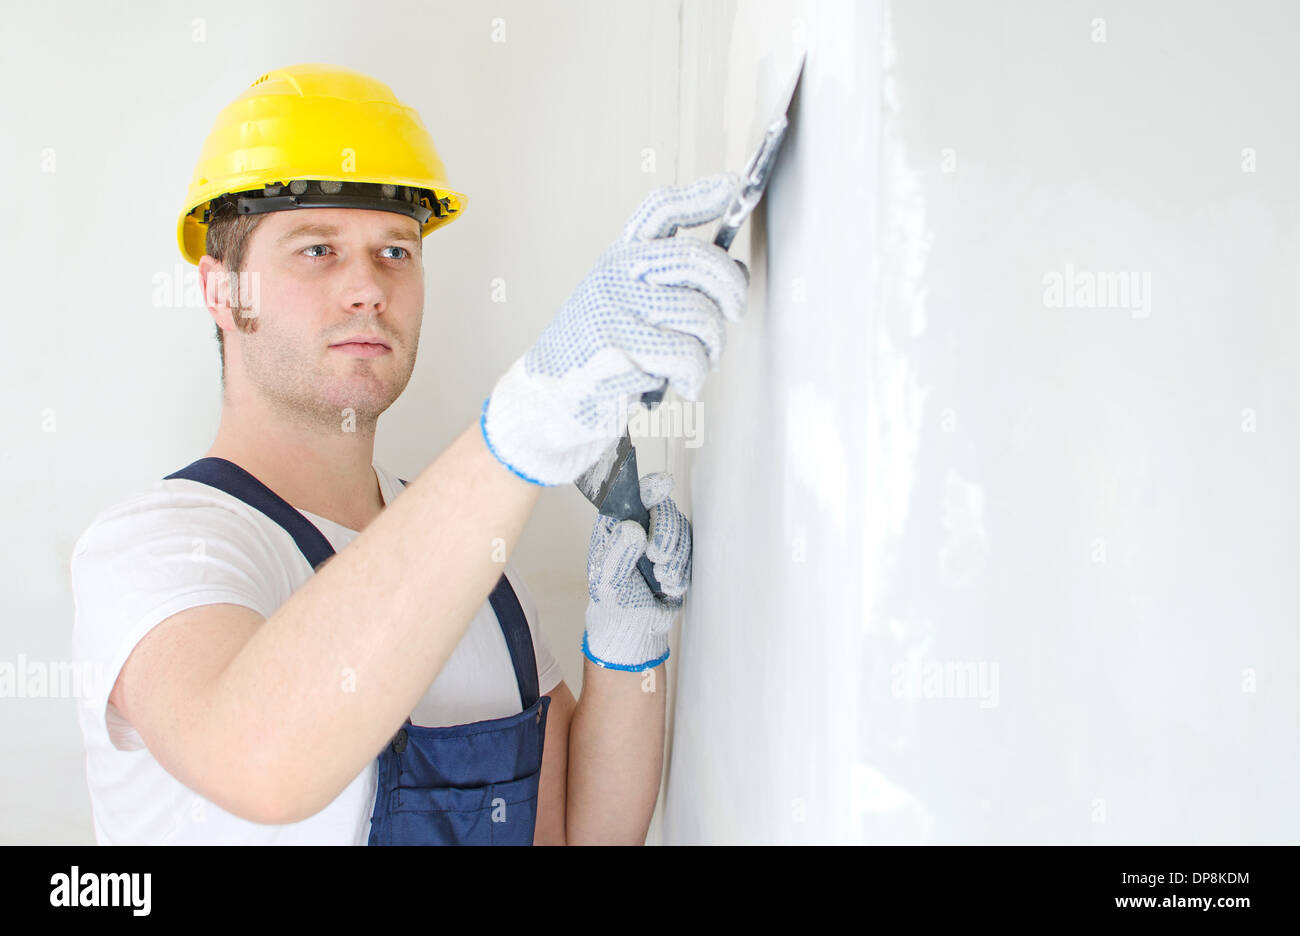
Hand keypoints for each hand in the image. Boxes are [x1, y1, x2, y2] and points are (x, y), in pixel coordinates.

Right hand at [480, 173, 749, 485]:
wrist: (547, 401)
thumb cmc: (596, 354)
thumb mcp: (627, 305)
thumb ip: (673, 286)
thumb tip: (735, 272)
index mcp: (618, 259)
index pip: (660, 210)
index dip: (700, 195)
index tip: (731, 186)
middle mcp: (615, 276)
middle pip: (696, 259)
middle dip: (731, 291)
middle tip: (733, 314)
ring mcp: (614, 311)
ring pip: (700, 318)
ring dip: (711, 351)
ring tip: (695, 366)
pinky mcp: (617, 351)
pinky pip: (684, 360)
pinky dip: (691, 380)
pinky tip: (674, 385)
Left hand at [582, 472, 691, 669]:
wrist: (634, 627)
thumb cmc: (613, 601)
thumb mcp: (607, 582)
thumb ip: (617, 554)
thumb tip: (633, 529)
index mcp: (617, 525)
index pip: (634, 496)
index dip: (650, 488)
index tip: (663, 486)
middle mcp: (641, 525)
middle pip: (664, 509)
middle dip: (666, 534)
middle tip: (657, 559)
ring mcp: (661, 539)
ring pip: (682, 531)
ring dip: (675, 558)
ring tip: (661, 580)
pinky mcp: (678, 554)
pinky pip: (692, 552)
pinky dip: (682, 571)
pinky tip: (668, 587)